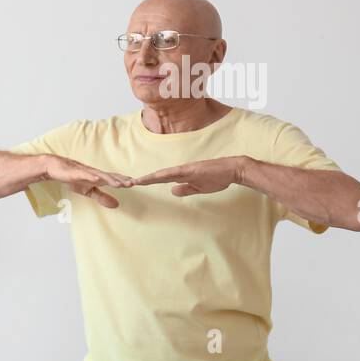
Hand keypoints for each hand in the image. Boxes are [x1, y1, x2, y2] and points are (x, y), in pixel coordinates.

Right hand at [42, 154, 132, 207]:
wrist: (56, 168)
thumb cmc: (73, 177)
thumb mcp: (88, 191)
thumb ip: (102, 197)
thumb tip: (117, 205)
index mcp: (99, 178)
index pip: (115, 180)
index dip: (125, 182)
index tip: (137, 184)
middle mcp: (95, 173)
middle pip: (111, 176)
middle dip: (121, 180)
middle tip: (133, 183)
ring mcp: (86, 172)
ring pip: (101, 175)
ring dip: (110, 179)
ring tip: (119, 183)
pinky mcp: (76, 172)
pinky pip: (85, 174)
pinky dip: (92, 176)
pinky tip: (98, 179)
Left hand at [133, 156, 247, 196]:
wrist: (232, 170)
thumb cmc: (217, 177)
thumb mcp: (198, 188)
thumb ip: (186, 189)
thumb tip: (173, 191)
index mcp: (181, 175)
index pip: (160, 180)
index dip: (148, 182)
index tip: (135, 185)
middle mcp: (180, 170)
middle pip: (158, 176)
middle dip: (143, 180)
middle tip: (127, 184)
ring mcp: (185, 169)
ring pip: (163, 174)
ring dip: (149, 178)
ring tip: (135, 182)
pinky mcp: (192, 169)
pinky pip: (175, 172)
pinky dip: (164, 175)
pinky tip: (155, 177)